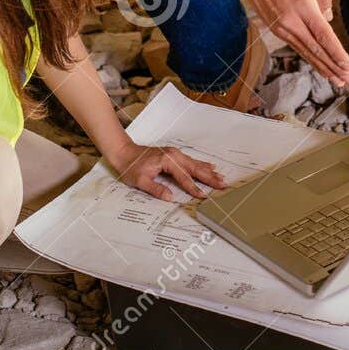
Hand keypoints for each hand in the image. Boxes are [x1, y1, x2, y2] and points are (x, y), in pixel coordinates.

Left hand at [111, 143, 227, 201]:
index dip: (194, 188)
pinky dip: (202, 165)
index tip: (203, 196)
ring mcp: (175, 154)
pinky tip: (210, 167)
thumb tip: (170, 197)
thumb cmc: (131, 166)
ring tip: (221, 178)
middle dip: (210, 177)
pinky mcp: (174, 155)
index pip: (184, 177)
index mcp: (167, 161)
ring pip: (196, 164)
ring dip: (209, 172)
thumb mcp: (140, 181)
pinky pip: (191, 161)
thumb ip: (156, 189)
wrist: (125, 152)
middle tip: (223, 185)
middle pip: (195, 168)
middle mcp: (174, 155)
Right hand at [232, 0, 348, 85]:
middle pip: (316, 50)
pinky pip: (298, 48)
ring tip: (337, 80)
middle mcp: (292, 22)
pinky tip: (320, 66)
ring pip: (307, 53)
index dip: (337, 53)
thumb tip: (328, 18)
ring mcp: (283, 28)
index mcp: (303, 7)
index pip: (324, 36)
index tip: (348, 66)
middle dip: (334, 68)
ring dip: (323, 68)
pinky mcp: (278, 30)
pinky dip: (310, 59)